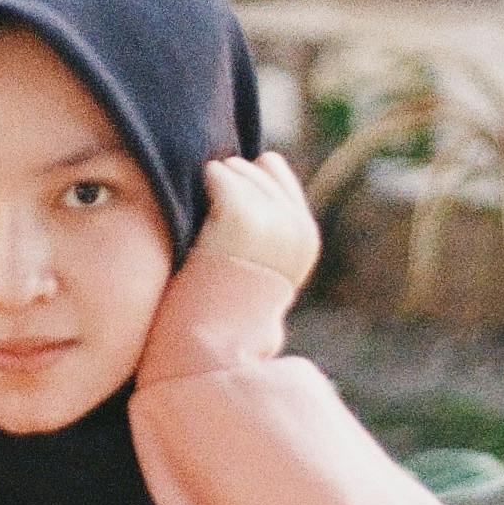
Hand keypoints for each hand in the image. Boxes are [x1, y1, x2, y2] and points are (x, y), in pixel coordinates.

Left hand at [191, 151, 320, 294]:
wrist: (213, 338)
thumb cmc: (228, 303)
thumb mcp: (262, 263)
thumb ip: (269, 222)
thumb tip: (257, 166)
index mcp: (304, 237)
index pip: (274, 169)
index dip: (245, 181)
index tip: (227, 209)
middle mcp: (295, 227)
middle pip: (256, 166)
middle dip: (231, 181)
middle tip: (214, 221)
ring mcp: (272, 220)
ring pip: (236, 169)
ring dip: (215, 186)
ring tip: (207, 223)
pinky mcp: (242, 216)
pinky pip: (219, 176)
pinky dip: (204, 186)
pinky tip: (199, 207)